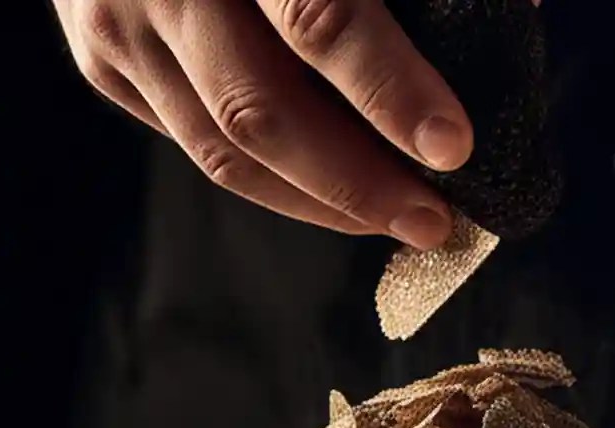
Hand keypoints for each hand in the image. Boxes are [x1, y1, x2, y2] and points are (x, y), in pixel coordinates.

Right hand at [53, 0, 477, 248]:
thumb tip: (510, 17)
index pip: (319, 16)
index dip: (389, 88)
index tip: (453, 147)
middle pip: (261, 109)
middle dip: (358, 180)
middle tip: (435, 220)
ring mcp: (118, 26)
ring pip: (223, 151)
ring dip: (319, 201)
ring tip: (396, 220)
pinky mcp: (105, 65)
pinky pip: (196, 146)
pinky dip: (272, 181)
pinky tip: (332, 192)